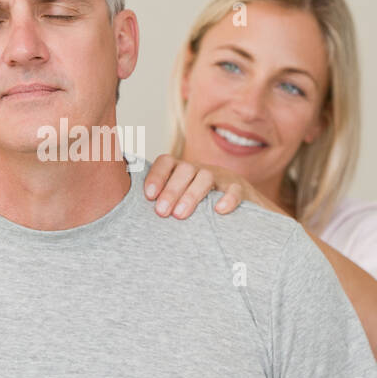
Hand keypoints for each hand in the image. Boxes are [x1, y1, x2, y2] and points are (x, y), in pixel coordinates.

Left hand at [142, 154, 267, 218]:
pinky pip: (235, 190)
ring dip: (191, 195)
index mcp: (183, 171)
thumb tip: (132, 215)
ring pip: (205, 177)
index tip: (148, 196)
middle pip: (184, 170)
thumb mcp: (181, 200)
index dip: (156, 176)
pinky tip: (219, 211)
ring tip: (180, 215)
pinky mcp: (242, 190)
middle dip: (171, 191)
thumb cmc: (203, 207)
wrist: (244, 208)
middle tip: (162, 212)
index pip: (166, 162)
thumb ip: (162, 202)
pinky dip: (227, 198)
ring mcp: (222, 178)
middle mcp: (201, 170)